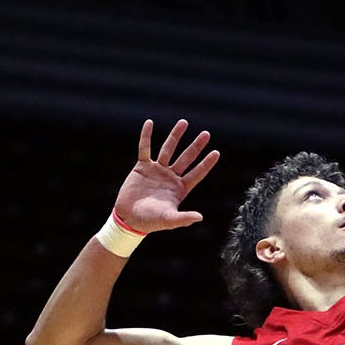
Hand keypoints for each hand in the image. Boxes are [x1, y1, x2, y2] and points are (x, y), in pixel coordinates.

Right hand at [114, 119, 219, 233]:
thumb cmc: (149, 221)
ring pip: (168, 149)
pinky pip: (144, 148)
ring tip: (184, 122)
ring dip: (175, 136)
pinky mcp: (142, 167)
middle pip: (186, 158)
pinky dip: (146, 136)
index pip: (197, 173)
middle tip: (206, 134)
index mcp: (180, 188)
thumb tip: (200, 217)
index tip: (216, 152)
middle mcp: (171, 177)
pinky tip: (149, 123)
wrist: (128, 218)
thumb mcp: (168, 220)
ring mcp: (157, 170)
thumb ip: (183, 218)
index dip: (206, 163)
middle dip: (196, 146)